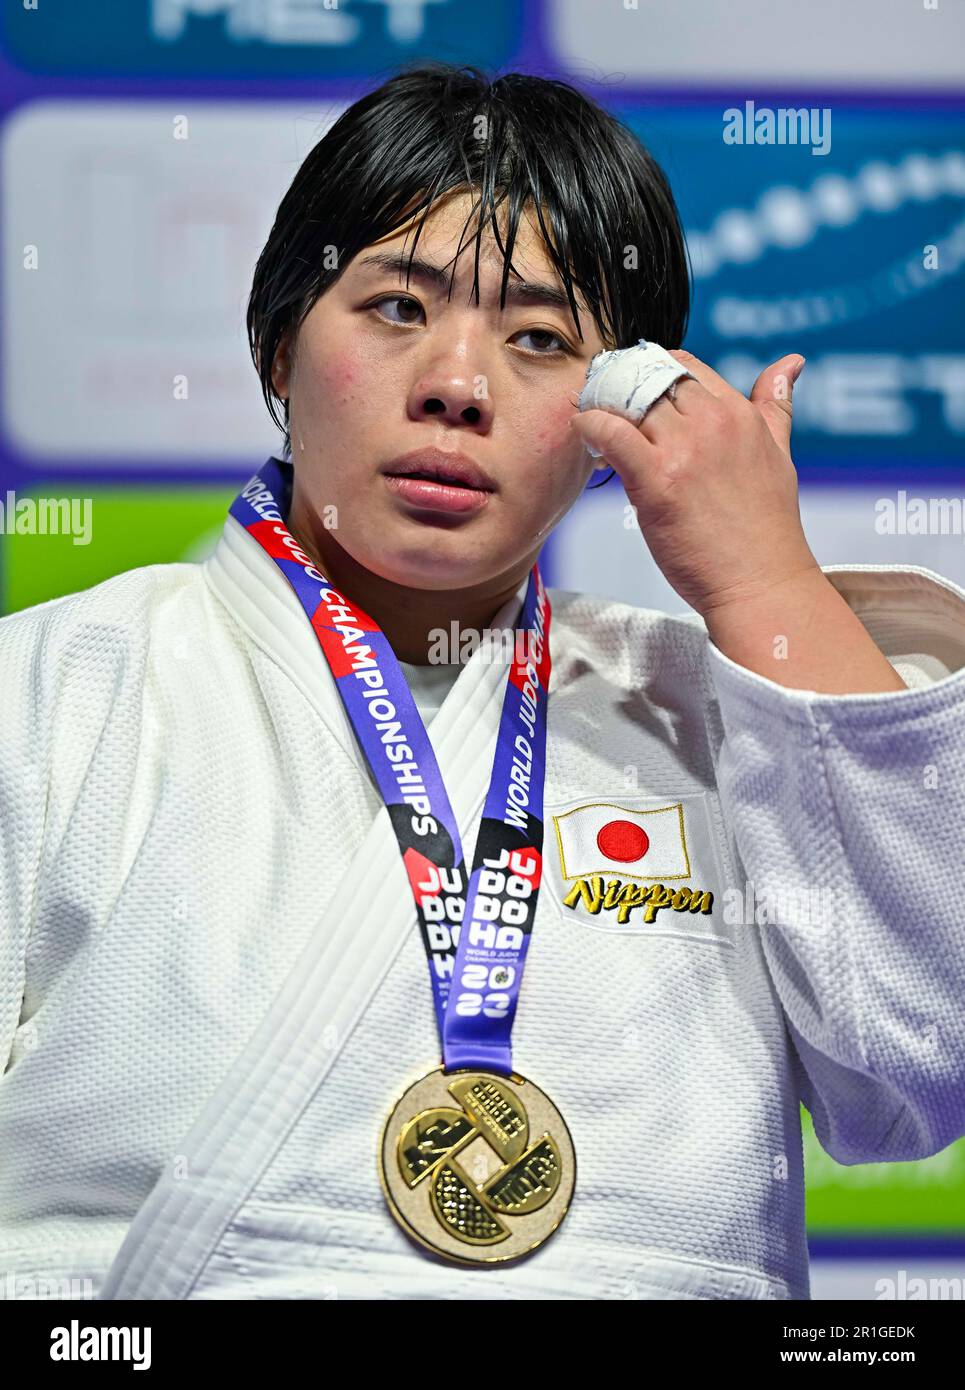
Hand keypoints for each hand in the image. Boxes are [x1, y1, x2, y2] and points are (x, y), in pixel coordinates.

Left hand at [569, 350, 818, 618]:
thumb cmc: (767, 529)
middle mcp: (713, 423)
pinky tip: (585, 431)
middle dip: (625, 387)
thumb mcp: (779, 453)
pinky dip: (590, 424)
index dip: (653, 372)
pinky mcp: (656, 480)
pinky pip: (611, 432)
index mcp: (739, 414)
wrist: (761, 584)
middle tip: (606, 406)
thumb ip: (776, 405)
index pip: (686, 366)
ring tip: (595, 425)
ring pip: (629, 401)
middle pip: (652, 379)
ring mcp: (684, 450)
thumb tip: (793, 362)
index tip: (637, 391)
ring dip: (604, 406)